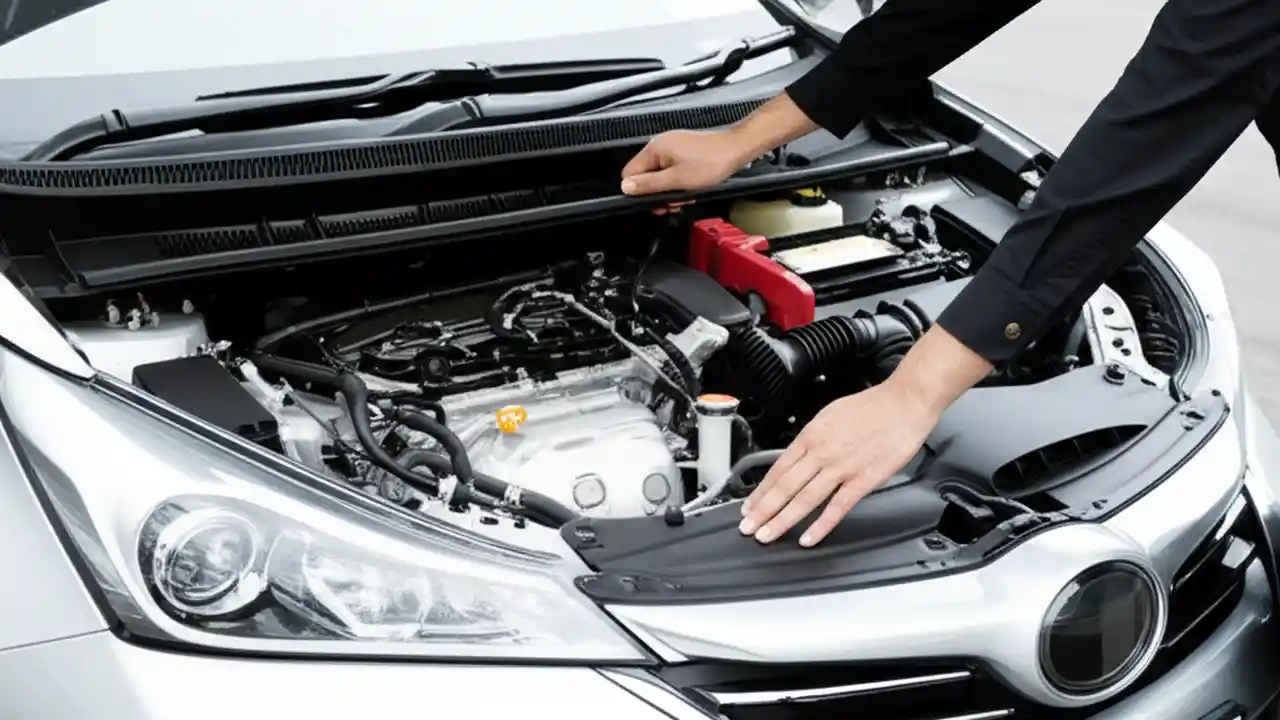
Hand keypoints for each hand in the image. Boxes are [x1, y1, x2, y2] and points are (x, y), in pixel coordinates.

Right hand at [620, 129, 750, 195]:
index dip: (639, 190)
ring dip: (669, 188)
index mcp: (654, 149)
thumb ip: (649, 184)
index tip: (656, 201)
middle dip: (657, 192)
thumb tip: (625, 188)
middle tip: (674, 202)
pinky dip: (677, 180)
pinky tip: (689, 186)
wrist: (735, 149)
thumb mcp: (677, 180)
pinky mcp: (682, 149)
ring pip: (659, 173)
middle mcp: (659, 144)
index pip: (629, 173)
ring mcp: (671, 146)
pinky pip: (671, 168)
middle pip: (644, 174)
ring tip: (685, 194)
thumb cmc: (710, 163)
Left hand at [738, 380, 941, 547]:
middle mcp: (821, 452)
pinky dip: (820, 525)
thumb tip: (798, 456)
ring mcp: (841, 468)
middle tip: (747, 527)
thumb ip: (812, 438)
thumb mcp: (829, 415)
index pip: (778, 469)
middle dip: (763, 511)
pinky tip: (807, 538)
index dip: (761, 491)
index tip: (749, 505)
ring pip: (804, 499)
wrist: (904, 403)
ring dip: (782, 520)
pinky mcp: (863, 481)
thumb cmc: (871, 406)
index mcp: (811, 436)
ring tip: (767, 535)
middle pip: (785, 487)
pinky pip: (837, 508)